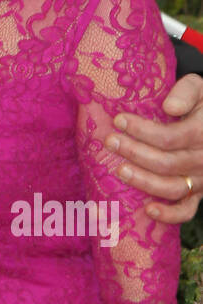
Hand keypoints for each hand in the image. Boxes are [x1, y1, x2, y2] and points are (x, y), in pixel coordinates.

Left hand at [107, 73, 202, 222]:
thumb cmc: (202, 104)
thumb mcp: (200, 88)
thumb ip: (186, 92)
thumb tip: (169, 108)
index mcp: (202, 133)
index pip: (169, 137)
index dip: (142, 130)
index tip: (118, 120)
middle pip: (165, 162)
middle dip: (134, 152)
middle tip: (110, 141)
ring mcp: (201, 180)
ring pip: (171, 187)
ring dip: (143, 181)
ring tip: (119, 170)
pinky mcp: (198, 193)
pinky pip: (186, 210)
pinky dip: (170, 215)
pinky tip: (148, 210)